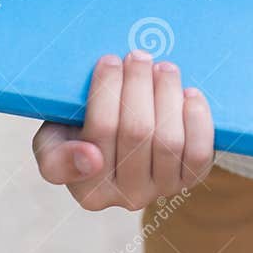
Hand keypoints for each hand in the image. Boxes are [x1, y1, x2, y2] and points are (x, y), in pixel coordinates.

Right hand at [32, 51, 213, 210]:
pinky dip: (197, 120)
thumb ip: (57, 157)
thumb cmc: (81, 136)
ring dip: (167, 94)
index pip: (99, 132)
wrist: (122, 141)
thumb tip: (91, 159)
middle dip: (138, 84)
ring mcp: (160, 190)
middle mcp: (126, 198)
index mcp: (88, 190)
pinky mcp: (189, 180)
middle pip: (137, 131)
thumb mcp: (53, 143)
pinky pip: (198, 153)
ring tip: (163, 67)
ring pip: (169, 139)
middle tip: (138, 55)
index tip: (109, 59)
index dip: (106, 92)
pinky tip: (189, 94)